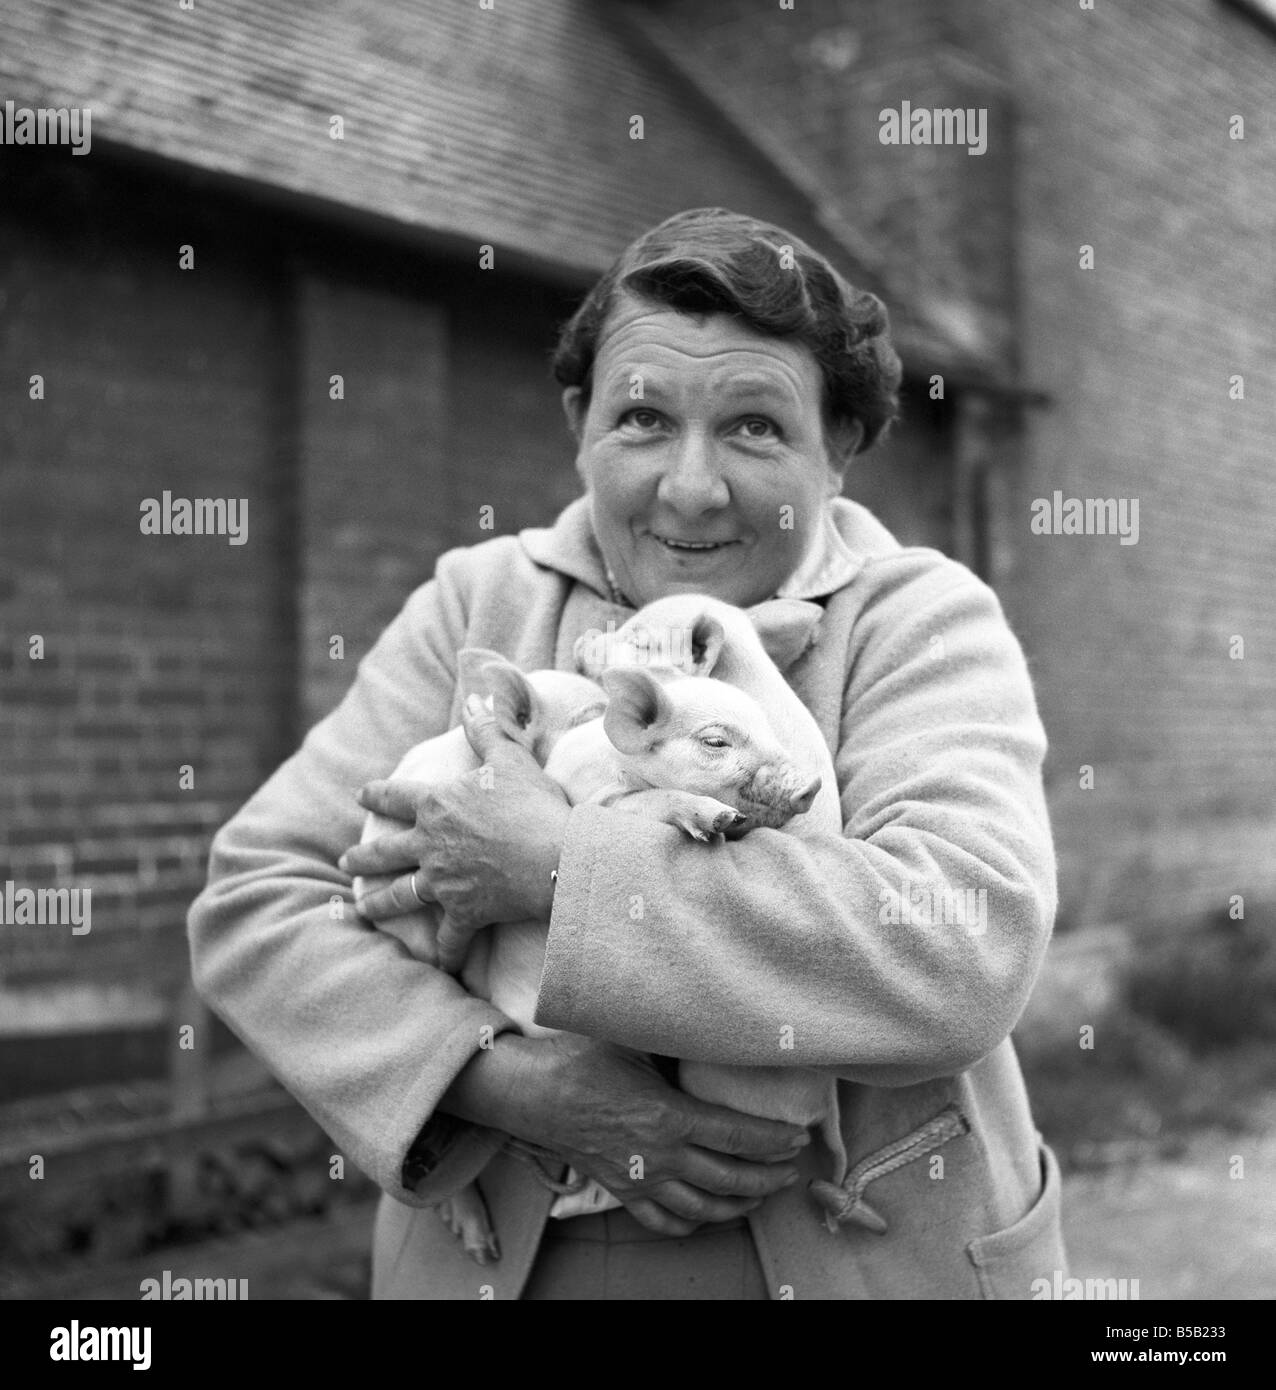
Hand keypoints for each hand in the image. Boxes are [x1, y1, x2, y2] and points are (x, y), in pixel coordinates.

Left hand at [339, 696, 569, 971]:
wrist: (557, 856)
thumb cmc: (534, 805)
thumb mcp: (511, 759)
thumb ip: (489, 729)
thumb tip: (476, 697)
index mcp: (437, 806)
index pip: (396, 797)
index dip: (376, 794)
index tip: (360, 794)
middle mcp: (431, 845)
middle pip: (385, 851)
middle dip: (362, 856)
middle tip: (345, 861)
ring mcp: (444, 882)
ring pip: (400, 894)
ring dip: (378, 901)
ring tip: (362, 906)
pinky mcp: (465, 912)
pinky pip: (450, 938)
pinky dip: (445, 953)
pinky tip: (437, 966)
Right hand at [442, 1032, 808, 1235]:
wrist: (530, 1092)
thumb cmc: (580, 1058)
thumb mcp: (633, 1038)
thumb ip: (675, 1038)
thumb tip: (711, 1021)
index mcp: (669, 1116)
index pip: (737, 1135)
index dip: (774, 1139)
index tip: (798, 1137)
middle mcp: (661, 1156)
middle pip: (730, 1179)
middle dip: (768, 1178)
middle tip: (790, 1171)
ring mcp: (641, 1179)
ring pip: (703, 1208)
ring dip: (738, 1205)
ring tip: (760, 1195)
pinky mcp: (621, 1189)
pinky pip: (663, 1221)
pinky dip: (691, 1224)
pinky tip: (707, 1214)